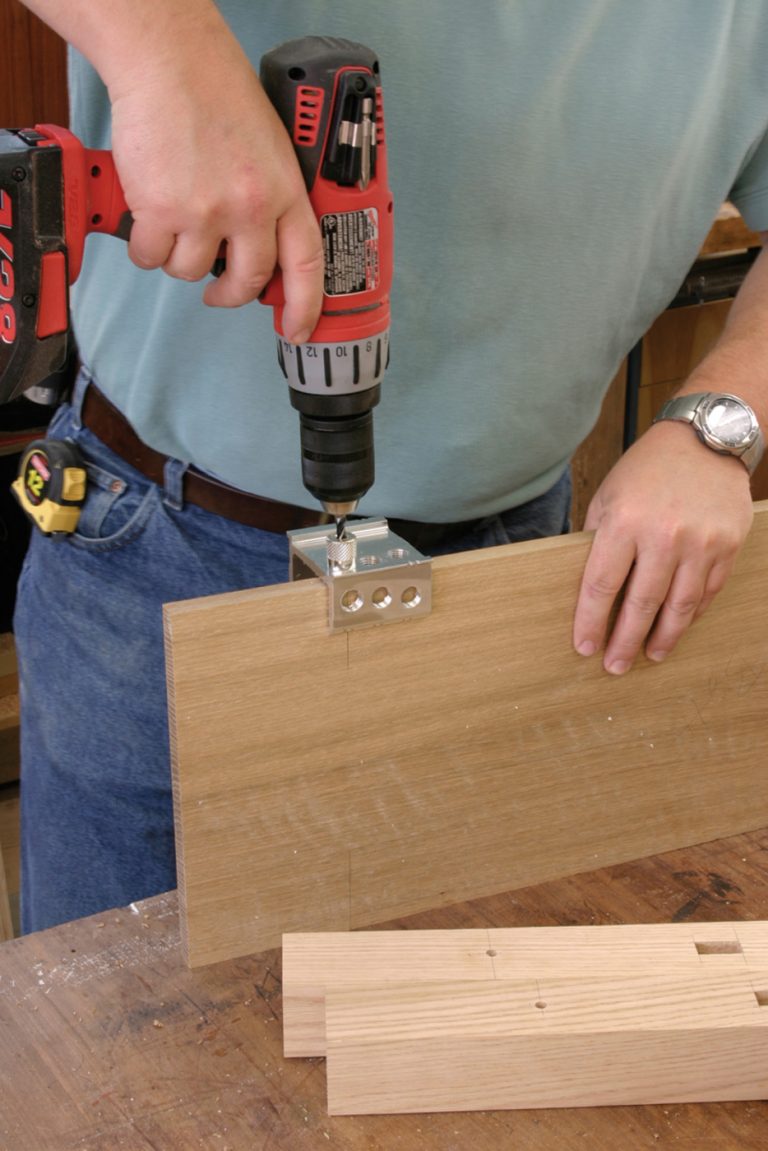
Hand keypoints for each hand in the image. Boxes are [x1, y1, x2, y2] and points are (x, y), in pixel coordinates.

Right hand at [108, 25, 323, 341]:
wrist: (171, 62)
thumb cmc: (217, 94)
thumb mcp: (270, 148)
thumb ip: (271, 198)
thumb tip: (260, 245)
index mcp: (284, 193)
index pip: (307, 265)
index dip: (305, 306)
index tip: (298, 329)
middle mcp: (250, 209)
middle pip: (246, 281)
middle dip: (229, 295)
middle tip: (218, 292)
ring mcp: (206, 213)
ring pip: (191, 272)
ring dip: (179, 258)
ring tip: (173, 221)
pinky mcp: (162, 212)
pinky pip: (150, 257)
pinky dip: (144, 246)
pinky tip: (146, 216)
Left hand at [572, 421, 753, 673]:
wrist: (706, 439)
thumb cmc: (647, 469)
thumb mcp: (609, 495)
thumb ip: (597, 539)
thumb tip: (585, 585)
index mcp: (624, 522)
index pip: (601, 586)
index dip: (591, 622)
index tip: (584, 647)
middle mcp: (663, 535)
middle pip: (641, 605)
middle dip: (624, 642)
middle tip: (614, 666)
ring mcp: (700, 543)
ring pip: (679, 606)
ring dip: (662, 638)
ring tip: (649, 656)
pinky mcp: (727, 546)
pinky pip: (707, 592)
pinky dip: (691, 614)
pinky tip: (678, 626)